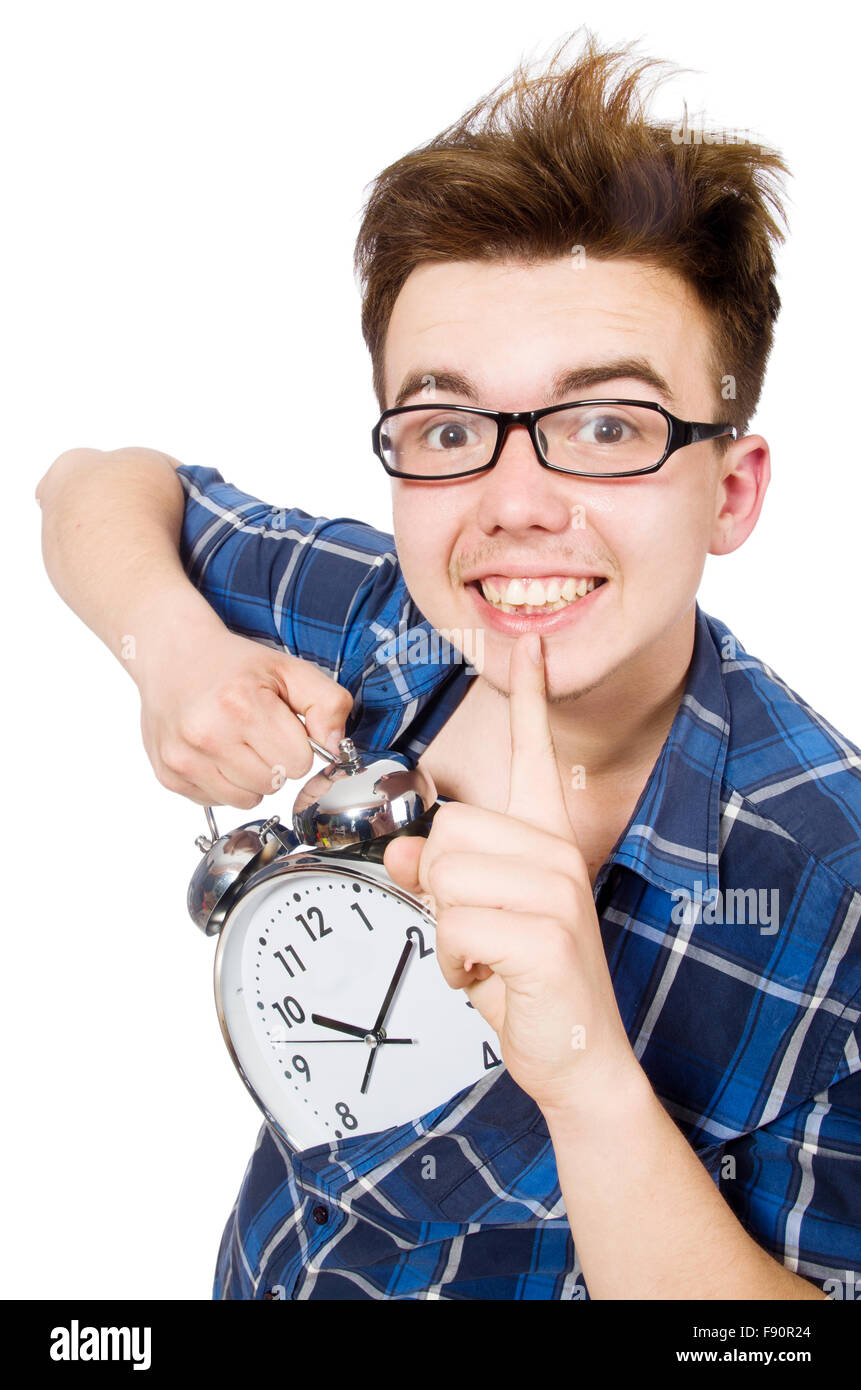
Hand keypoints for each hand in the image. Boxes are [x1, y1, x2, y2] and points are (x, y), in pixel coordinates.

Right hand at [137, 618, 352, 808]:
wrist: (173, 654)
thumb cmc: (231, 664)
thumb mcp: (289, 669)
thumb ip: (327, 703)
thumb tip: (335, 745)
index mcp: (242, 705)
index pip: (299, 763)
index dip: (296, 745)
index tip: (280, 725)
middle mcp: (207, 734)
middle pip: (274, 784)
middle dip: (275, 762)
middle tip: (257, 732)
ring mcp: (184, 758)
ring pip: (246, 800)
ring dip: (250, 778)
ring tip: (236, 742)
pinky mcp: (169, 775)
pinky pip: (217, 801)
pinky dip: (223, 782)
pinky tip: (214, 751)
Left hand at [383, 632, 638, 1117]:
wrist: (580, 1056)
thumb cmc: (530, 984)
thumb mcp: (474, 919)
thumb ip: (442, 875)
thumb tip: (404, 853)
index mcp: (545, 839)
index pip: (533, 753)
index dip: (530, 696)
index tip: (530, 645)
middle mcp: (556, 854)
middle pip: (446, 830)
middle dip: (438, 889)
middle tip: (476, 930)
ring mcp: (556, 892)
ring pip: (444, 877)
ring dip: (446, 933)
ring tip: (486, 956)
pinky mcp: (546, 936)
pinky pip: (453, 925)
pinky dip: (455, 964)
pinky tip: (489, 980)